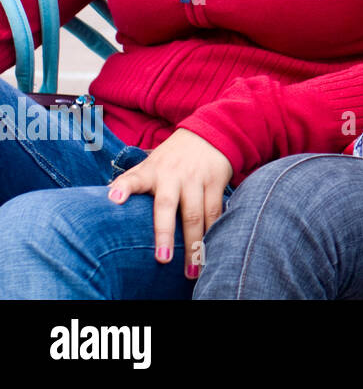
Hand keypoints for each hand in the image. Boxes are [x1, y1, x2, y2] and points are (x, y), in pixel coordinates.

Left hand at [107, 128, 232, 278]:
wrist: (209, 134)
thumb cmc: (171, 158)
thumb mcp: (148, 164)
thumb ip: (129, 182)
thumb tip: (106, 200)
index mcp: (151, 172)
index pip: (133, 179)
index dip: (123, 188)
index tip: (114, 199)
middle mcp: (173, 175)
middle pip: (167, 205)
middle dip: (165, 234)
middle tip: (163, 260)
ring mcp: (196, 178)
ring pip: (196, 214)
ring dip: (195, 243)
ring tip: (193, 269)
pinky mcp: (216, 181)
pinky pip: (215, 211)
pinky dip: (214, 231)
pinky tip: (212, 249)